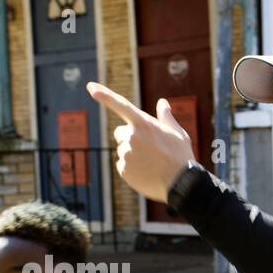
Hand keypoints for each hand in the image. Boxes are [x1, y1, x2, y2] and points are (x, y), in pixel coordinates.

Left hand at [86, 81, 194, 202]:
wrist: (182, 184)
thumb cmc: (181, 157)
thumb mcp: (177, 133)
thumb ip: (166, 117)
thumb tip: (163, 103)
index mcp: (144, 124)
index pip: (121, 105)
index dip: (105, 95)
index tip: (91, 87)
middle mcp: (131, 137)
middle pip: (120, 133)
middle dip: (129, 138)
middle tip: (149, 149)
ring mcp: (126, 154)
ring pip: (123, 150)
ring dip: (133, 154)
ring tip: (151, 163)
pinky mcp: (123, 170)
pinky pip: (123, 166)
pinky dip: (132, 169)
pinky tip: (147, 172)